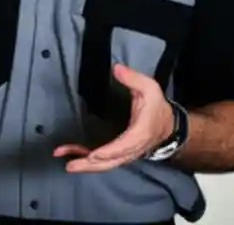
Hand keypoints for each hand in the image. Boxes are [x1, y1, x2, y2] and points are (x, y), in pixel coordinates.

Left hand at [54, 63, 173, 173]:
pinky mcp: (120, 153)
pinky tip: (71, 154)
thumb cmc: (156, 107)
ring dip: (85, 164)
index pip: (125, 145)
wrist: (168, 127)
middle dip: (91, 165)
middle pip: (112, 161)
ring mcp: (126, 153)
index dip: (109, 151)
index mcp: (141, 133)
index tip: (94, 154)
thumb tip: (117, 69)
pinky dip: (87, 159)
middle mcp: (133, 148)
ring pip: (106, 164)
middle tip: (71, 165)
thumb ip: (134, 78)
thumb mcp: (150, 89)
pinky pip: (104, 160)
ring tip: (65, 161)